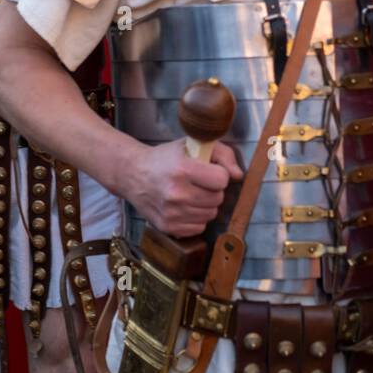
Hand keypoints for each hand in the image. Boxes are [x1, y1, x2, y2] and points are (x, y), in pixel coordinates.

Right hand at [126, 139, 242, 237]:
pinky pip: (199, 227)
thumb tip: (238, 176)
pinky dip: (196, 218)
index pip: (222, 180)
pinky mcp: (167, 227)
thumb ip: (222, 155)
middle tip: (200, 182)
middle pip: (218, 199)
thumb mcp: (193, 145)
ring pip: (210, 214)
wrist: (133, 174)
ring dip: (206, 204)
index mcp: (182, 169)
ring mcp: (171, 213)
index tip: (209, 170)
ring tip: (192, 193)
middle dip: (214, 189)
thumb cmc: (166, 158)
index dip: (219, 174)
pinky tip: (185, 206)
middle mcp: (176, 194)